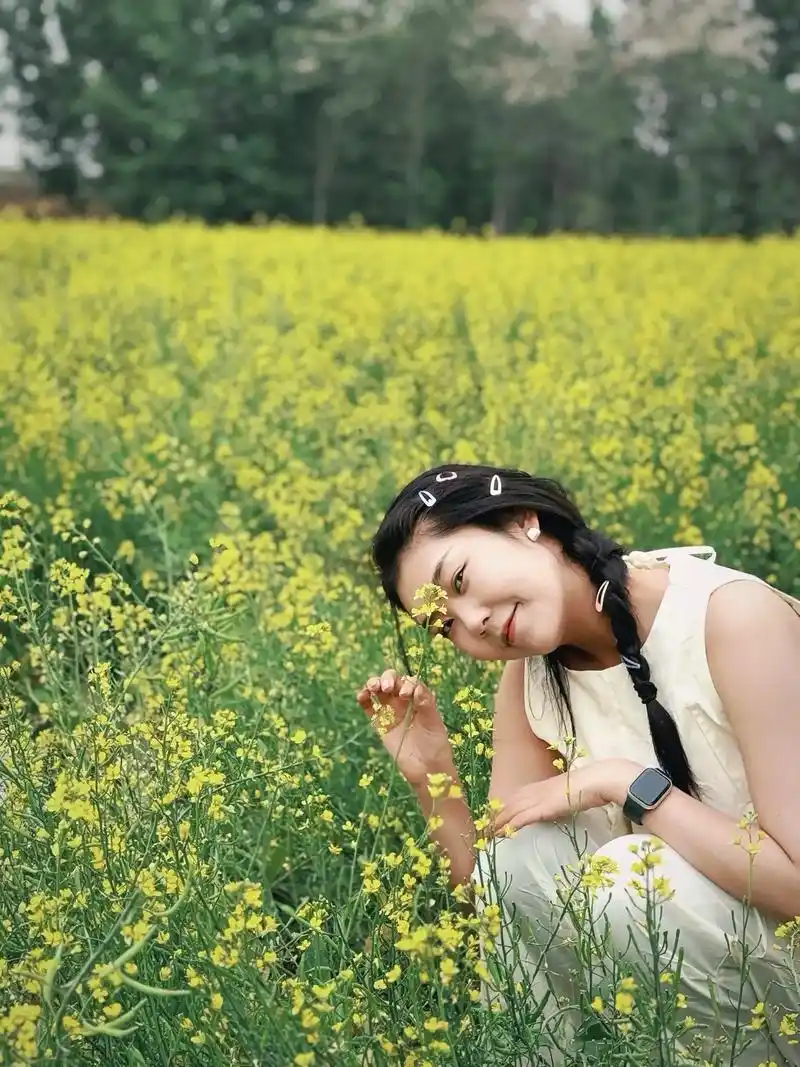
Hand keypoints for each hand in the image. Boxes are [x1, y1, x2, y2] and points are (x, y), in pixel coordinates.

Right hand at [356, 668, 453, 787]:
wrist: (427, 770)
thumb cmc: (436, 746)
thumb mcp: (435, 723)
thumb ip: (426, 704)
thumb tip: (415, 688)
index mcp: (419, 699)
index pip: (410, 681)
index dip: (406, 682)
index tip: (406, 694)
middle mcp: (404, 702)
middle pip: (392, 681)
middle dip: (388, 678)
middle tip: (387, 688)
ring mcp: (391, 712)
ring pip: (378, 690)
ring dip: (373, 683)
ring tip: (372, 688)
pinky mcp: (379, 724)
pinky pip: (368, 707)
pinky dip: (363, 698)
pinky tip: (362, 696)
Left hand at [490, 758, 641, 835]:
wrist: (594, 780)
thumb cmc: (585, 786)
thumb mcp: (565, 792)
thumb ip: (556, 799)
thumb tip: (555, 807)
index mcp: (538, 787)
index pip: (514, 798)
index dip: (502, 808)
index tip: (493, 818)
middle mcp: (533, 791)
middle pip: (507, 805)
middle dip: (495, 817)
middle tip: (483, 829)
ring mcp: (537, 799)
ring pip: (510, 812)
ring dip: (498, 824)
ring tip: (487, 835)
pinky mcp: (542, 808)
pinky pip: (521, 819)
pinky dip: (510, 826)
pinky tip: (502, 834)